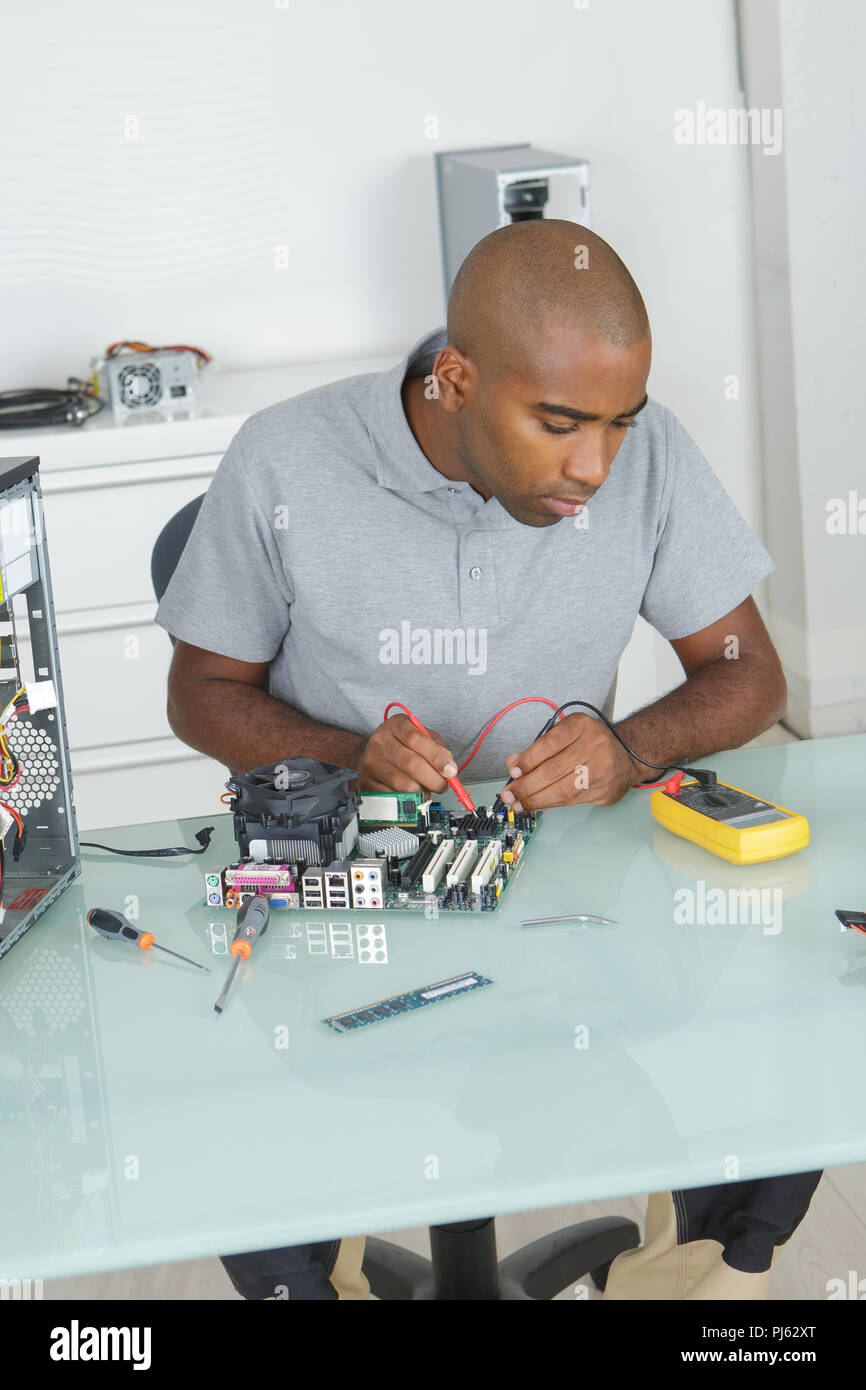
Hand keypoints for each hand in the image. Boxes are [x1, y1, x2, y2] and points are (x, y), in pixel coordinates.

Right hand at [356, 715, 457, 793]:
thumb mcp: (423, 737)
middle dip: (434, 779)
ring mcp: (370, 763)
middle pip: (412, 764)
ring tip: (427, 788)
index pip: (416, 739)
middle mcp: (379, 741)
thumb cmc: (403, 746)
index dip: (437, 757)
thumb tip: (449, 768)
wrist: (374, 754)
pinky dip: (409, 800)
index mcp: (395, 725)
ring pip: (405, 784)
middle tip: (443, 785)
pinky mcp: (366, 783)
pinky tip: (412, 793)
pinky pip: (395, 797)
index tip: (451, 770)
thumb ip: (439, 748)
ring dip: (423, 791)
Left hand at [500, 713, 641, 810]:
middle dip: (527, 785)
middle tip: (509, 794)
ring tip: (519, 803)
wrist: (628, 754)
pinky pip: (571, 800)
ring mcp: (602, 769)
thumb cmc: (591, 742)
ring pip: (562, 789)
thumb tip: (513, 763)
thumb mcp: (567, 733)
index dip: (528, 759)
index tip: (513, 771)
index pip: (550, 743)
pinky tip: (537, 805)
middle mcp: (594, 745)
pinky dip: (550, 804)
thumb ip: (540, 747)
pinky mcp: (604, 790)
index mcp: (581, 725)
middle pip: (554, 769)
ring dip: (536, 799)